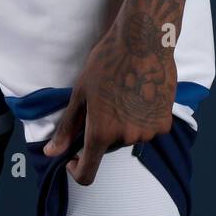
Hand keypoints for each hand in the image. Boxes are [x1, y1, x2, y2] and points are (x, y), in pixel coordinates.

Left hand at [43, 10, 177, 184]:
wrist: (143, 41)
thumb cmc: (106, 62)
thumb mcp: (80, 93)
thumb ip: (67, 128)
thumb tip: (51, 153)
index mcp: (101, 132)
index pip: (87, 173)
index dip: (77, 170)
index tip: (73, 157)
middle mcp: (125, 138)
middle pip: (108, 147)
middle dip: (102, 131)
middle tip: (104, 101)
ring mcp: (147, 132)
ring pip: (128, 137)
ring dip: (124, 124)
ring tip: (124, 93)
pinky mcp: (164, 124)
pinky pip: (147, 129)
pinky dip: (142, 119)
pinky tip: (141, 94)